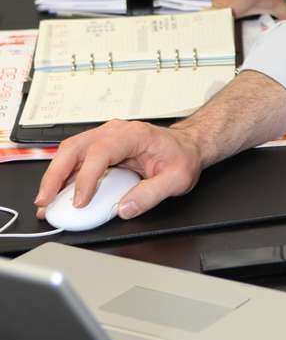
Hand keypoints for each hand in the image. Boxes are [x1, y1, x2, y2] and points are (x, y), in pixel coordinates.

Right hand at [34, 118, 203, 220]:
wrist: (186, 145)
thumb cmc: (181, 157)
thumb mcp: (176, 179)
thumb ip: (151, 194)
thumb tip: (124, 208)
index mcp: (133, 135)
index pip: (101, 152)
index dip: (86, 178)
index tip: (80, 201)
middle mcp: (115, 131)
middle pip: (75, 147)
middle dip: (55, 175)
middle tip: (45, 201)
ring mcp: (105, 137)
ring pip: (69, 150)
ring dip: (54, 175)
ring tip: (45, 201)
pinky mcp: (99, 148)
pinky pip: (74, 158)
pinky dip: (61, 175)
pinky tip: (56, 194)